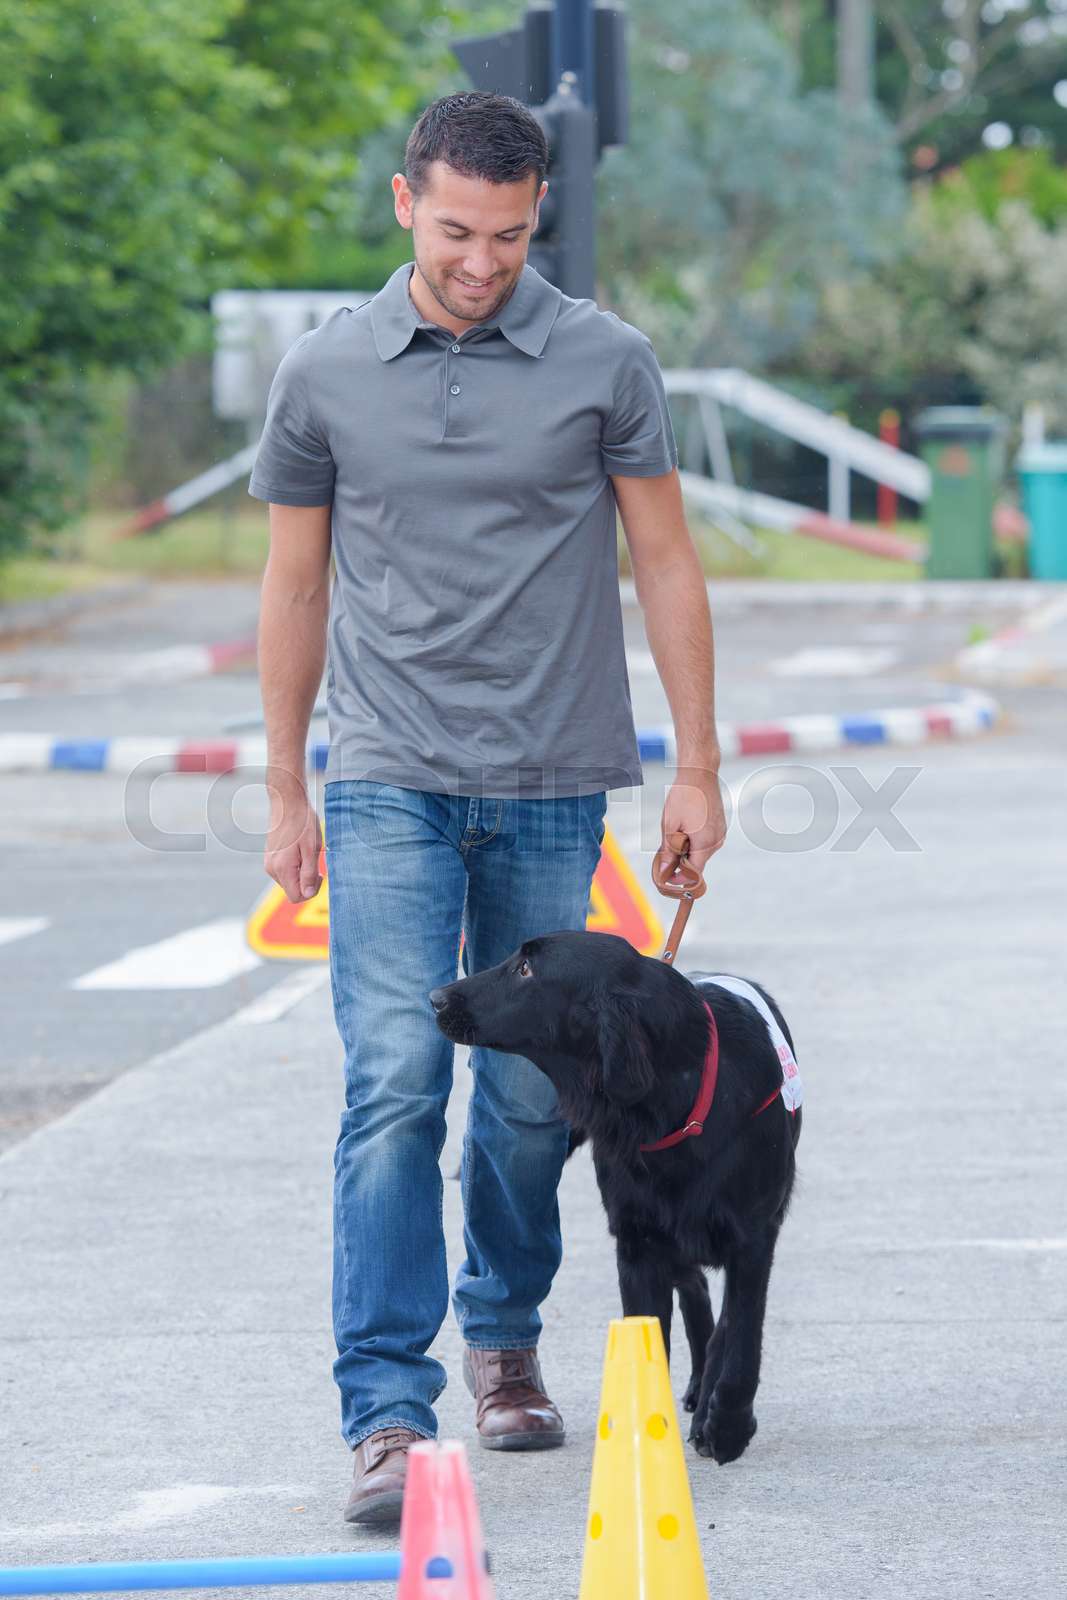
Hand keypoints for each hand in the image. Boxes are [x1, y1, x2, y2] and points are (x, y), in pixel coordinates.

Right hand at [265, 774, 322, 902]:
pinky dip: (295, 866)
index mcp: (282, 869)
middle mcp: (272, 869)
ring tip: (307, 852)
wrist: (287, 802)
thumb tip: (308, 894)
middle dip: (307, 881)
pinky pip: (285, 871)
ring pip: (289, 881)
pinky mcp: (270, 858)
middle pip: (292, 890)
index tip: (320, 873)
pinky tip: (299, 850)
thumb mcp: (312, 849)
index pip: (297, 897)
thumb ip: (309, 874)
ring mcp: (269, 863)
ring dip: (301, 873)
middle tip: (315, 861)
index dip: (312, 891)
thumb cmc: (303, 822)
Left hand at [655, 760, 726, 886]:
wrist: (700, 772)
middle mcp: (717, 841)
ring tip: (676, 827)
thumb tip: (664, 872)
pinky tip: (686, 822)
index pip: (694, 873)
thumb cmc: (683, 796)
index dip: (679, 879)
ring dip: (686, 847)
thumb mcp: (670, 825)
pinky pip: (705, 841)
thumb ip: (668, 851)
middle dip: (680, 860)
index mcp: (705, 844)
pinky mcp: (720, 826)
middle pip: (696, 863)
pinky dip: (694, 838)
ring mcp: (721, 834)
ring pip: (700, 851)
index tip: (666, 878)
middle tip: (664, 847)